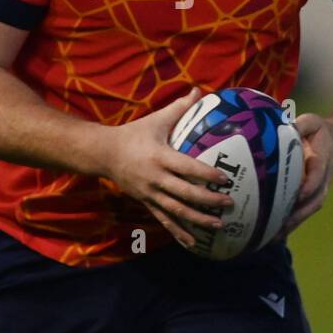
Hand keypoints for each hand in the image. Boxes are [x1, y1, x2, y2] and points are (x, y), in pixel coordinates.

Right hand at [99, 87, 234, 249]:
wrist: (104, 154)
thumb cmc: (134, 134)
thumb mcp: (155, 120)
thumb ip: (179, 108)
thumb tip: (198, 90)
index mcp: (160, 157)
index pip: (187, 167)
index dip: (206, 174)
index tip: (225, 179)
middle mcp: (155, 178)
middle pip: (185, 193)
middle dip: (208, 200)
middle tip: (229, 204)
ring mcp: (150, 193)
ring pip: (176, 210)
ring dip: (198, 220)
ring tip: (218, 225)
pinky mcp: (146, 202)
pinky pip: (164, 220)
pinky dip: (179, 232)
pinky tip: (193, 243)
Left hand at [279, 113, 332, 236]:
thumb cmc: (319, 132)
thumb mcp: (313, 122)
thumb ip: (302, 124)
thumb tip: (287, 125)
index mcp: (321, 162)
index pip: (317, 175)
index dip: (309, 185)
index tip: (299, 193)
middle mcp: (321, 182)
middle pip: (311, 202)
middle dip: (296, 216)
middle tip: (277, 228)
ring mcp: (317, 193)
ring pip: (305, 212)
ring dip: (290, 226)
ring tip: (269, 238)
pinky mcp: (310, 198)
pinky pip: (300, 213)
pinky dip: (287, 225)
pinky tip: (269, 235)